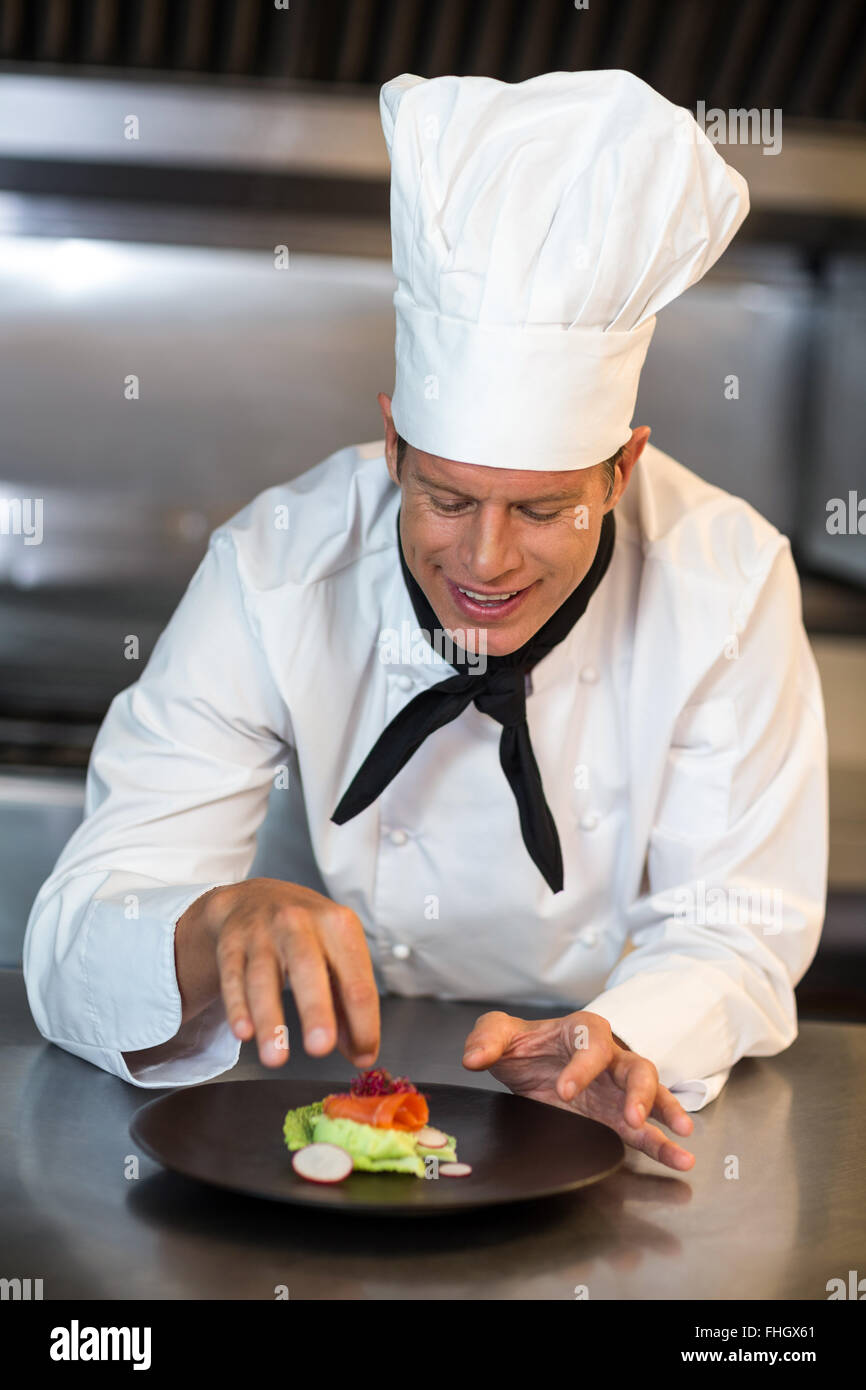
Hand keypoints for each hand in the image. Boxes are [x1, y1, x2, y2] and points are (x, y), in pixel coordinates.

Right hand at [187, 878, 379, 1069]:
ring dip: (269, 1018)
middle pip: (308, 967)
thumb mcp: (337, 956)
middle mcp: (300, 922)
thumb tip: (362, 1052)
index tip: (363, 1056)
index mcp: (339, 925)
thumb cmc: (308, 934)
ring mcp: (262, 931)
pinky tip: (243, 1032)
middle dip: (316, 1009)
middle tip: (321, 1048)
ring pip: (263, 976)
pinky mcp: (231, 943)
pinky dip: (237, 1006)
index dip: (362, 1021)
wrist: (256, 897)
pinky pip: (233, 977)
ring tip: (276, 1057)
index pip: (356, 980)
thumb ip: (349, 1005)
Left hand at [462, 1009, 694, 1170]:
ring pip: (651, 1094)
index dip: (582, 1066)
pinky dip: (664, 1143)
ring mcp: (617, 1089)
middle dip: (638, 1092)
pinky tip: (679, 1158)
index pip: (592, 1043)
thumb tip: (474, 1058)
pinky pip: (647, 1129)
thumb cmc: (523, 1045)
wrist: (528, 1065)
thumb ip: (487, 1039)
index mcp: (581, 1032)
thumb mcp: (500, 1034)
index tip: (564, 1092)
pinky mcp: (618, 1117)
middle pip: (636, 1066)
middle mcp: (608, 1058)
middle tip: (631, 1116)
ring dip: (665, 1113)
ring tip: (681, 1134)